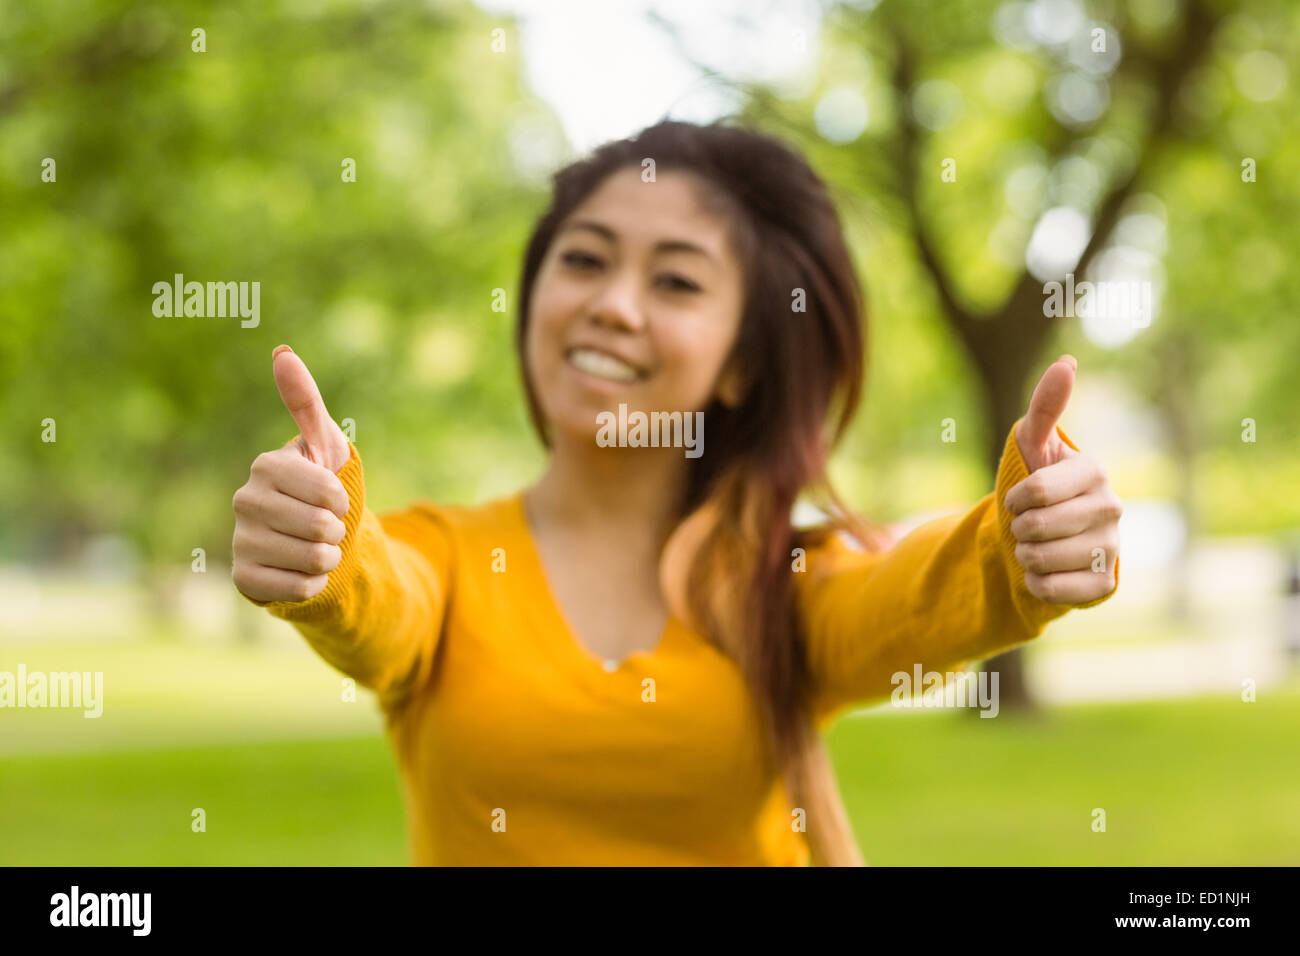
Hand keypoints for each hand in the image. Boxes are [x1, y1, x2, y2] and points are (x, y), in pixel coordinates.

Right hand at [231, 345, 352, 602]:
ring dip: (329, 558)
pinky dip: (314, 584)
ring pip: (311, 559)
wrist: (311, 541)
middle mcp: (244, 502)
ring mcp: (240, 541)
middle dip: (338, 531)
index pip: (326, 491)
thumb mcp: (323, 444)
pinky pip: (298, 588)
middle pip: (319, 527)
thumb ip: (305, 402)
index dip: (342, 499)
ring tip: (317, 549)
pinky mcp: (244, 579)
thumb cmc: (320, 488)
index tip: (334, 497)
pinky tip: (302, 571)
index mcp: (266, 467)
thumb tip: (282, 352)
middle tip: (327, 527)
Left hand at [1004, 354, 1121, 603]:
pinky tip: (1043, 573)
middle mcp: (1112, 508)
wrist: (1041, 537)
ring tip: (1035, 547)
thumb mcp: (1031, 444)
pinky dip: (1037, 584)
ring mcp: (1113, 547)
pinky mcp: (1106, 584)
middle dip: (1017, 529)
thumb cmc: (1034, 483)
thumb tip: (1066, 363)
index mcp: (1093, 472)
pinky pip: (1057, 591)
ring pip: (1044, 560)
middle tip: (1025, 526)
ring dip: (1024, 556)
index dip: (1014, 499)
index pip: (1036, 492)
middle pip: (1037, 528)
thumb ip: (1045, 406)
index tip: (1016, 498)